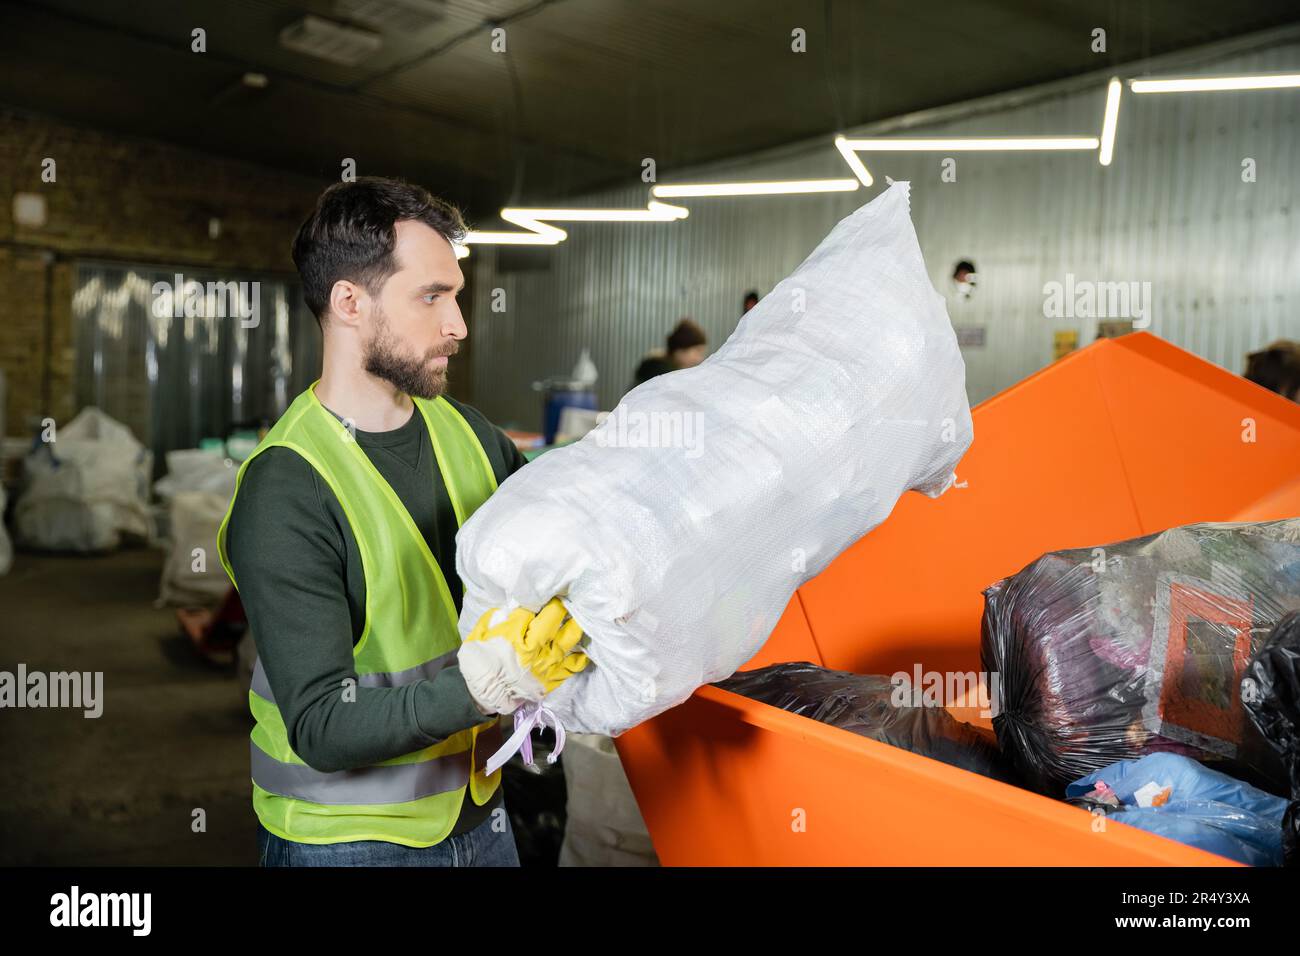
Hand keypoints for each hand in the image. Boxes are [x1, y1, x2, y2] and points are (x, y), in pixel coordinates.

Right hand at [458, 598, 589, 714]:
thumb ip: (499, 617)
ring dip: (575, 624)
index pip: (532, 610)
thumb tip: (516, 607)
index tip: (552, 592)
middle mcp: (534, 648)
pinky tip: (584, 646)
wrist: (483, 694)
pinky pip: (572, 665)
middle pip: (555, 620)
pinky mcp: (552, 679)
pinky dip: (580, 655)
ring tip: (581, 614)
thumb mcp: (481, 632)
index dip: (544, 600)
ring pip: (568, 639)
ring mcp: (545, 664)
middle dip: (563, 606)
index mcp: (514, 635)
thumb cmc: (479, 661)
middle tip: (570, 596)